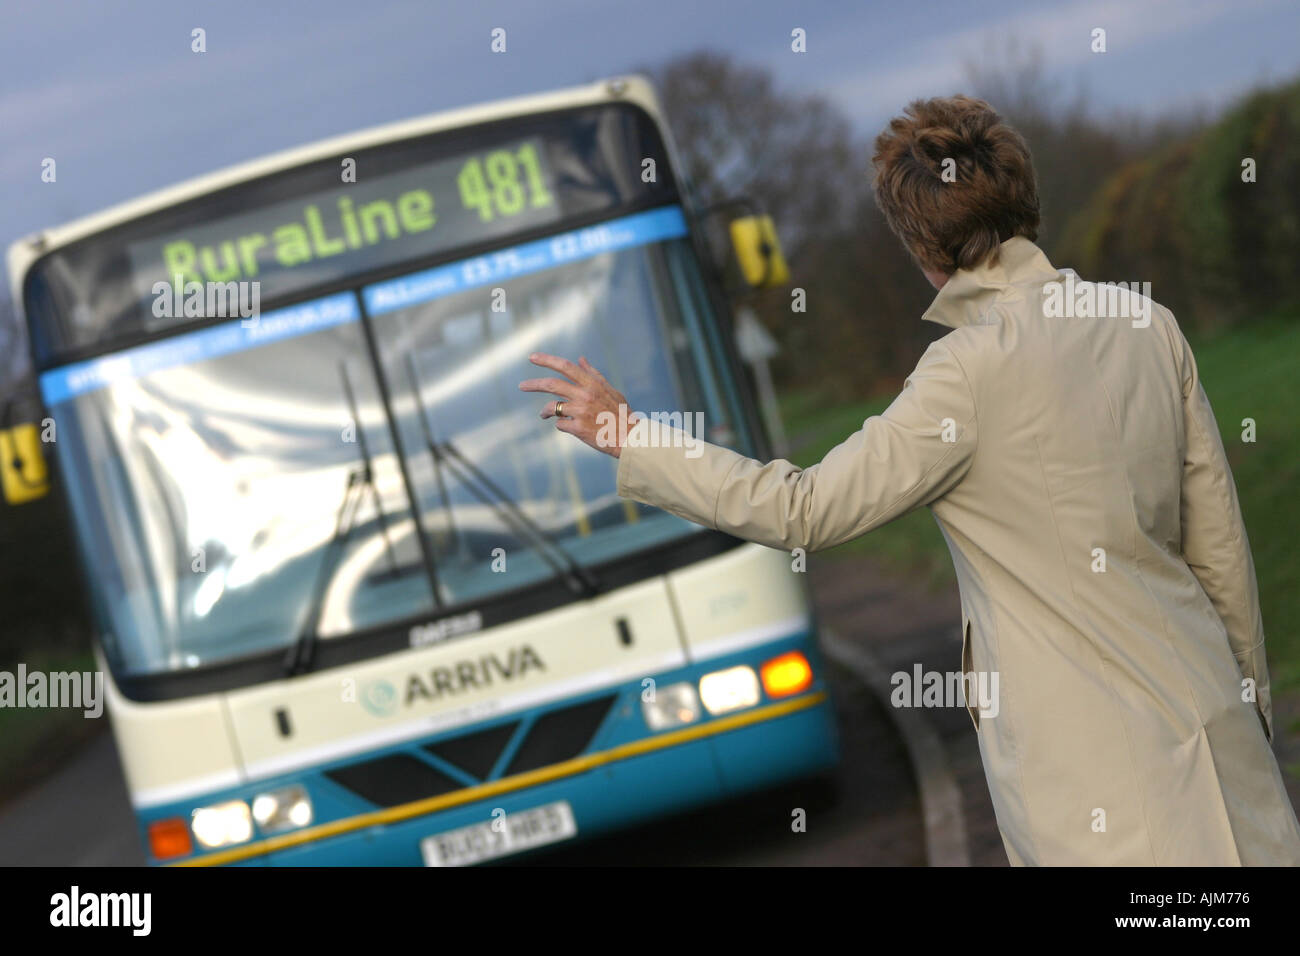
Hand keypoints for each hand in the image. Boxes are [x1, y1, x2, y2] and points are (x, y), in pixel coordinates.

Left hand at [519, 353, 638, 457]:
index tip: (532, 357)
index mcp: (592, 384)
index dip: (547, 360)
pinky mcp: (578, 429)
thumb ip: (593, 374)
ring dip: (544, 411)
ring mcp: (581, 412)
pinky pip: (560, 425)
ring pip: (552, 407)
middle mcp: (585, 395)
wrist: (630, 438)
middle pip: (551, 385)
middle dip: (533, 384)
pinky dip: (562, 425)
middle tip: (522, 386)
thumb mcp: (610, 390)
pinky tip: (570, 427)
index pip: (565, 367)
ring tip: (543, 414)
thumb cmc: (621, 413)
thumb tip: (580, 358)